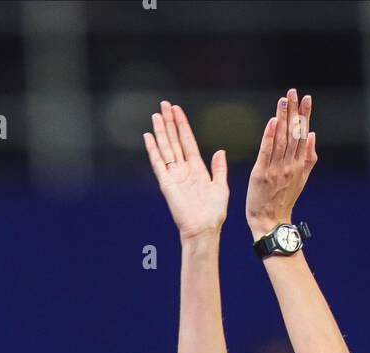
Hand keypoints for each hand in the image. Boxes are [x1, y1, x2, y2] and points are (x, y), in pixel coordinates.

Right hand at [143, 101, 227, 241]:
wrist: (204, 229)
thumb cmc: (214, 213)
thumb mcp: (221, 187)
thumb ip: (219, 169)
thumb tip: (220, 152)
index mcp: (197, 169)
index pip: (187, 141)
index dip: (182, 125)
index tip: (177, 110)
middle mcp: (184, 170)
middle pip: (174, 140)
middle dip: (169, 122)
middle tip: (164, 105)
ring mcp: (174, 176)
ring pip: (165, 148)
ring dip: (160, 131)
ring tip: (156, 115)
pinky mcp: (166, 183)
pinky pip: (158, 163)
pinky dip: (152, 150)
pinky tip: (148, 136)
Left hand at [246, 88, 316, 238]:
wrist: (271, 223)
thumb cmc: (284, 201)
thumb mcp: (301, 180)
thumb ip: (309, 158)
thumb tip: (313, 134)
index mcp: (299, 165)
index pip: (303, 135)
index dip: (304, 115)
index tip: (307, 98)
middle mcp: (289, 165)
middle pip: (293, 133)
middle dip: (294, 111)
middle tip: (293, 92)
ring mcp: (276, 169)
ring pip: (281, 139)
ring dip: (282, 118)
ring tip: (283, 100)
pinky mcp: (261, 174)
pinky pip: (266, 152)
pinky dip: (269, 136)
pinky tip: (272, 121)